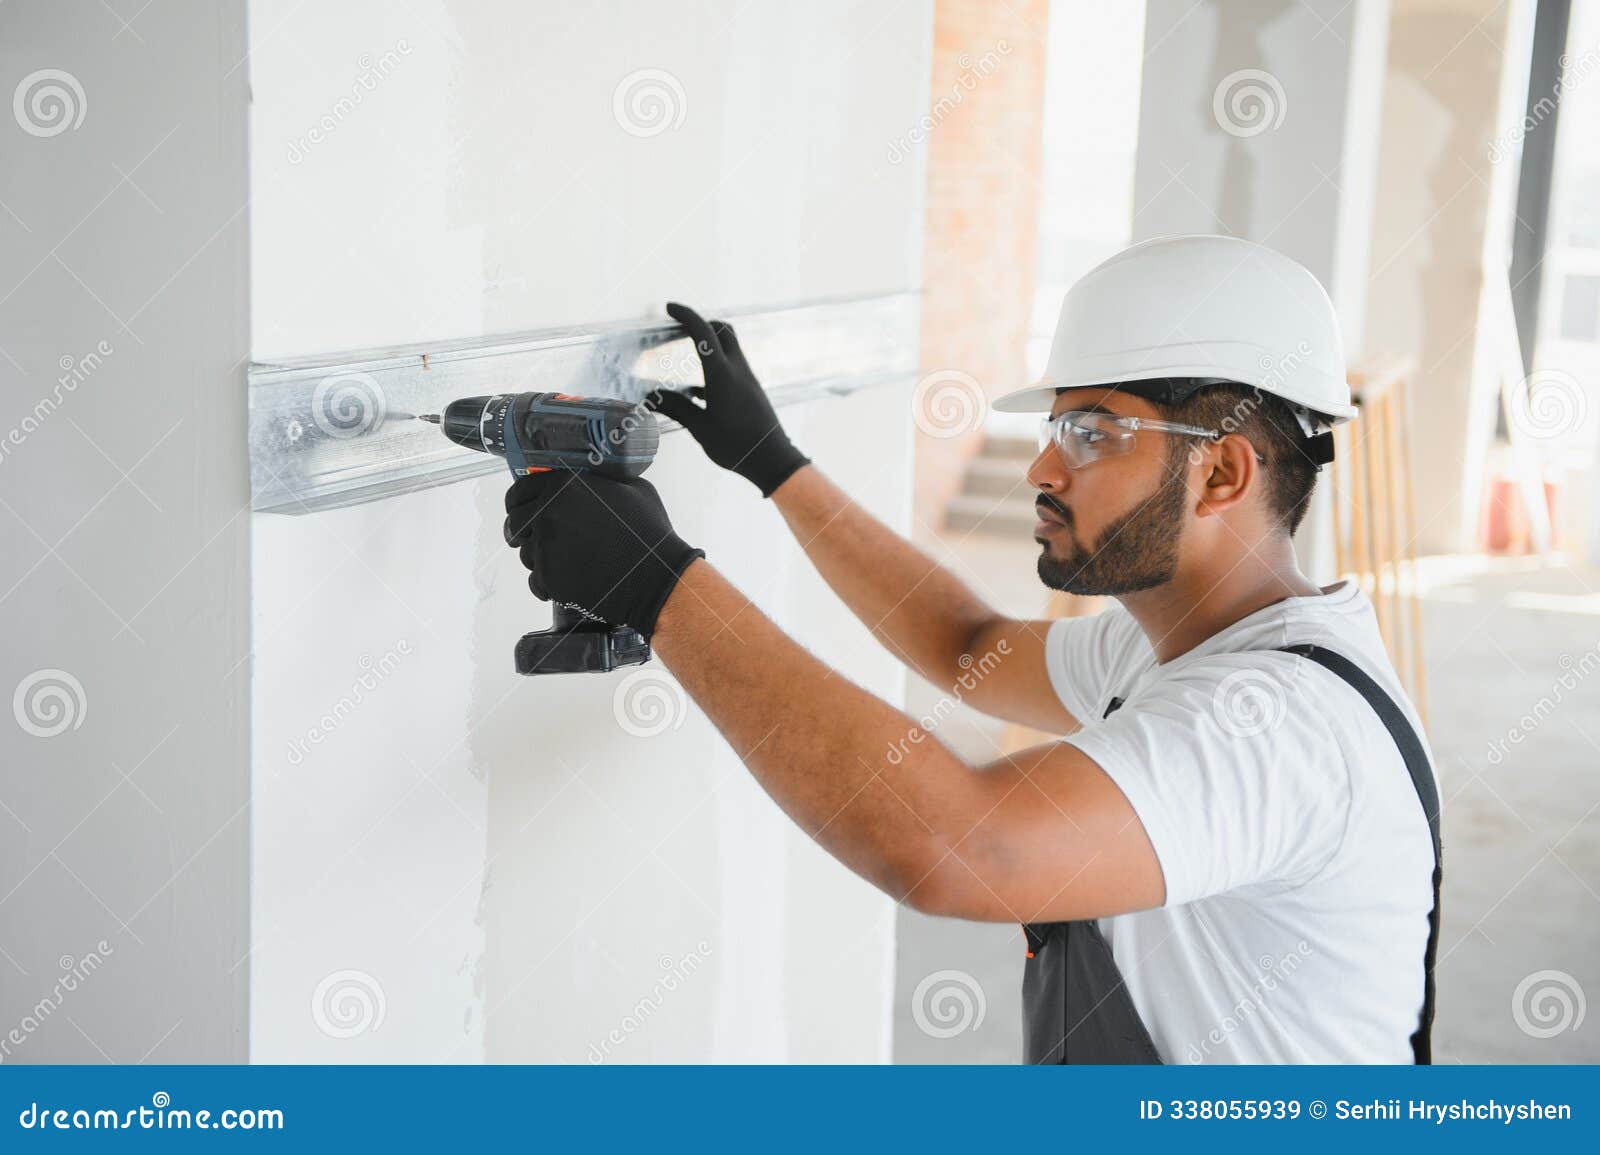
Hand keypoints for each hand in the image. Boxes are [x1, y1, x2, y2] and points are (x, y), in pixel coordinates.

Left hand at [503, 471, 703, 636]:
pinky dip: (549, 583)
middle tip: (540, 538)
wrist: (657, 578)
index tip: (520, 508)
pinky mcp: (549, 577)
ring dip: (540, 558)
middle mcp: (549, 512)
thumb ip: (599, 480)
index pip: (519, 490)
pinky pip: (536, 581)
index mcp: (564, 485)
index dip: (518, 500)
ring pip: (525, 554)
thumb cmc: (649, 535)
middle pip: (514, 523)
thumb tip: (588, 480)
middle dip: (524, 531)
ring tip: (568, 560)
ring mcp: (546, 546)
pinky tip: (571, 578)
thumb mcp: (631, 489)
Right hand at [645, 302, 809, 496]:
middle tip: (679, 328)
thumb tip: (653, 397)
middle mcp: (738, 371)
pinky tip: (697, 392)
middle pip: (722, 330)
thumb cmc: (736, 447)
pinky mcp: (751, 390)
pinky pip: (731, 368)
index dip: (686, 316)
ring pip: (729, 348)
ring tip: (684, 359)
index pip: (704, 333)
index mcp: (722, 376)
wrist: (772, 460)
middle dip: (701, 322)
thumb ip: (677, 408)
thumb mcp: (700, 429)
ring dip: (708, 345)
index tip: (670, 308)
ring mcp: (747, 379)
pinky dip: (714, 367)